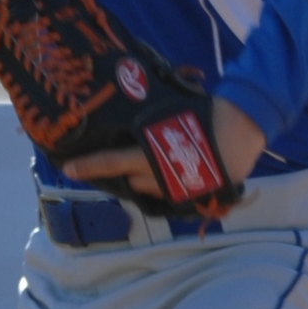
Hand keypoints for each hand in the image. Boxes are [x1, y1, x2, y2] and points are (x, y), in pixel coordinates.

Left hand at [60, 96, 264, 196]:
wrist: (240, 132)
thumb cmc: (205, 115)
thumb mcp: (172, 112)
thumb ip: (150, 123)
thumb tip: (135, 114)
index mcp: (149, 152)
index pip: (111, 162)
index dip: (88, 167)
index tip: (67, 170)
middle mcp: (157, 175)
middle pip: (129, 182)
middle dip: (126, 174)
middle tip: (127, 160)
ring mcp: (174, 188)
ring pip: (148, 189)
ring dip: (146, 180)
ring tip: (156, 163)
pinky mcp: (190, 196)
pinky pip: (168, 194)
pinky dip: (166, 185)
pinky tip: (173, 172)